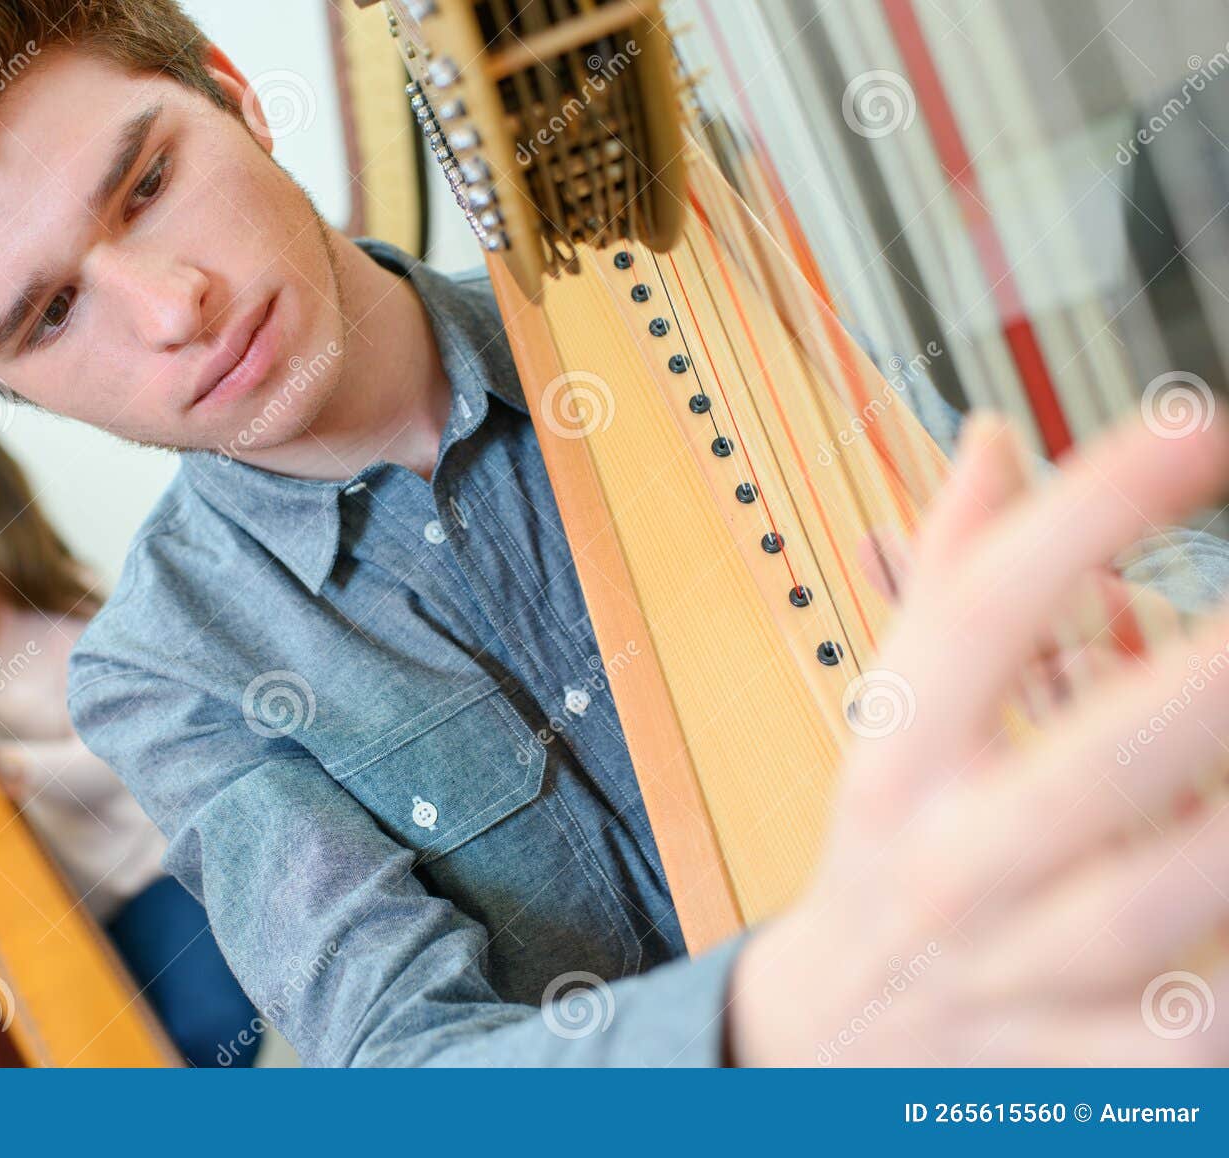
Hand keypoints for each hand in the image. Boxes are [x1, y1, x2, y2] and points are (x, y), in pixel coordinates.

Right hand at [730, 412, 1228, 1065]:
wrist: (828, 1040)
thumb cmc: (886, 849)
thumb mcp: (891, 718)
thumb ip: (949, 577)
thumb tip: (996, 436)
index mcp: (897, 759)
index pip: (975, 620)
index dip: (1084, 517)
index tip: (1193, 429)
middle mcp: (944, 861)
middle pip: (1074, 779)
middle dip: (1193, 696)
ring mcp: (1010, 973)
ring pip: (1141, 921)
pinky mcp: (1074, 1068)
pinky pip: (1179, 1042)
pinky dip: (1227, 993)